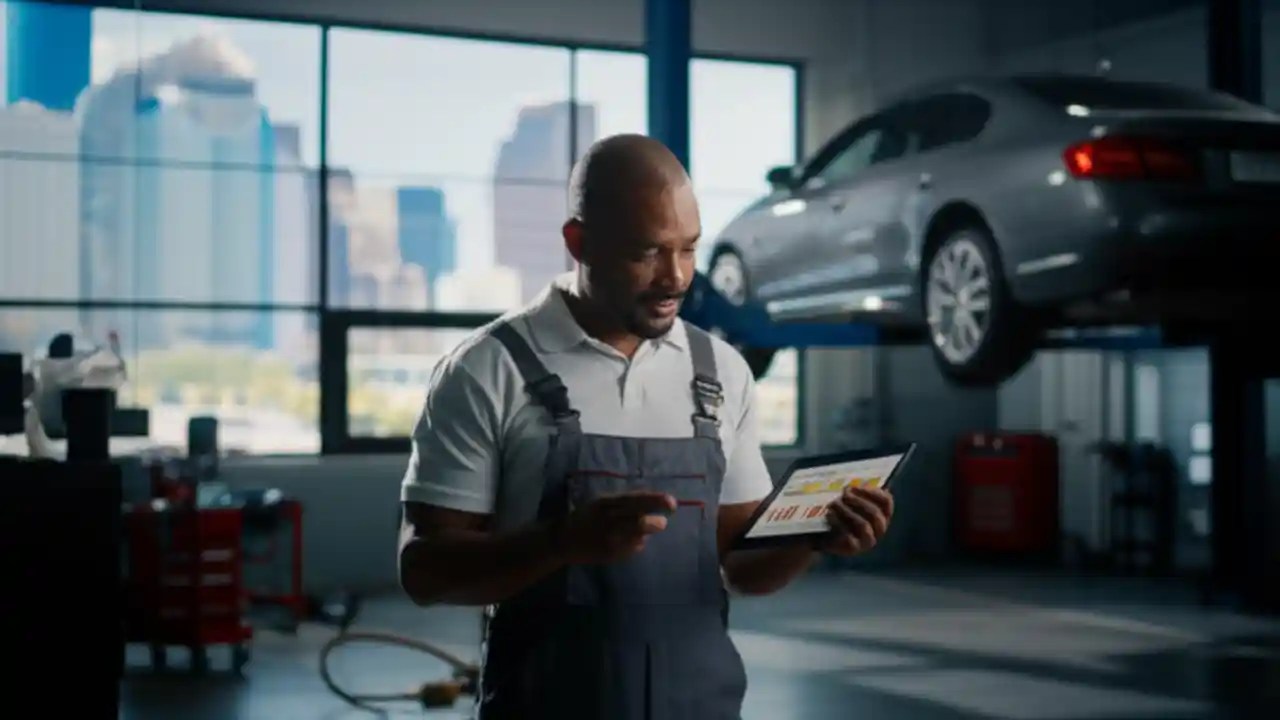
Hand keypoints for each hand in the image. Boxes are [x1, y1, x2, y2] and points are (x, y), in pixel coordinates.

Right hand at [556, 491, 676, 564]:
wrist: (564, 540)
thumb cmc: (586, 517)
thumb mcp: (601, 503)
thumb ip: (623, 502)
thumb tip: (651, 502)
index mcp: (607, 503)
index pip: (635, 500)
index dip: (655, 501)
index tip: (672, 502)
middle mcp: (609, 520)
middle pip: (639, 520)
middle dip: (656, 521)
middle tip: (663, 521)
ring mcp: (610, 539)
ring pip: (638, 536)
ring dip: (647, 534)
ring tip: (648, 530)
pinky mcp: (611, 554)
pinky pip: (632, 549)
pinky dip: (636, 544)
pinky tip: (631, 541)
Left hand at [819, 487, 893, 556]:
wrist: (823, 535)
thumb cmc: (839, 513)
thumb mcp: (850, 500)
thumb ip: (858, 491)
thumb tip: (859, 483)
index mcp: (882, 514)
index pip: (886, 502)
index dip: (872, 492)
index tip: (854, 487)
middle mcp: (879, 529)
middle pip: (875, 513)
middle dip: (857, 501)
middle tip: (842, 495)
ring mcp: (868, 541)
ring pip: (863, 525)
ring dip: (846, 511)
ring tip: (833, 504)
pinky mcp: (854, 549)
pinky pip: (849, 536)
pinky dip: (838, 523)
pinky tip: (829, 515)